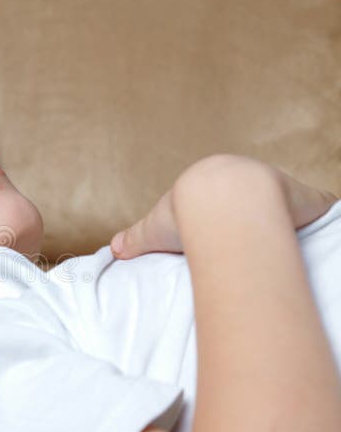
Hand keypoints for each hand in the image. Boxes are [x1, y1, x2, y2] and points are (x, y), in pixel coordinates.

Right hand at [109, 155, 338, 259]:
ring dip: (291, 219)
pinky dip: (323, 218)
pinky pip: (323, 210)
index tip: (228, 235)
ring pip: (291, 206)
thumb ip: (134, 238)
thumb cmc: (187, 213)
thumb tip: (112, 250)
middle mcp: (254, 181)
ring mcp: (283, 190)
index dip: (228, 216)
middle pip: (261, 202)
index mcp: (220, 185)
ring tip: (290, 242)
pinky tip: (321, 233)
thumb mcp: (154, 228)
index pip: (227, 201)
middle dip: (262, 217)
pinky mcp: (310, 202)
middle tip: (259, 242)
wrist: (223, 202)